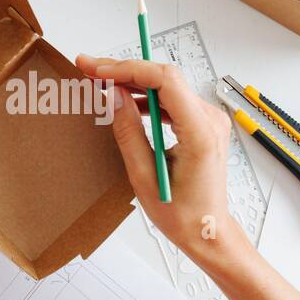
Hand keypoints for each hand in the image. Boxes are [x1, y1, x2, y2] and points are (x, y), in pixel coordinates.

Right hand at [76, 54, 251, 276]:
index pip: (165, 81)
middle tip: (89, 68)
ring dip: (134, 81)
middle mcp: (210, 120)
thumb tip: (114, 96)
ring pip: (167, 85)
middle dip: (125, 70)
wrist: (208, 231)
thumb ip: (128, 132)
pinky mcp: (203, 124)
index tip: (98, 70)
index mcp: (200, 133)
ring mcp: (209, 120)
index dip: (128, 69)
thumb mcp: (144, 176)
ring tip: (101, 82)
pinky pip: (173, 99)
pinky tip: (125, 100)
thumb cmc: (182, 214)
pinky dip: (147, 96)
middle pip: (165, 78)